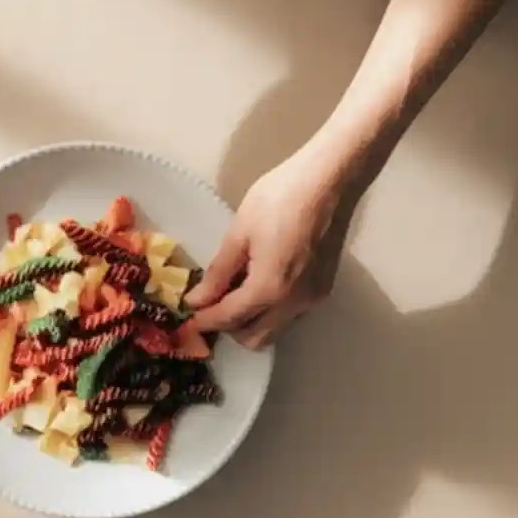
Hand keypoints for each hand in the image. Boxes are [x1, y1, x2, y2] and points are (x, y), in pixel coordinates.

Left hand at [186, 148, 359, 348]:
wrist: (329, 179)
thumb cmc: (279, 198)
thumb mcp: (239, 233)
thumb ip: (218, 273)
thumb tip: (197, 300)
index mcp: (270, 289)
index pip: (230, 318)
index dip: (205, 320)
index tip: (188, 317)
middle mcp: (294, 304)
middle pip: (254, 338)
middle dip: (229, 328)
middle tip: (210, 305)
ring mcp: (313, 299)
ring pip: (274, 330)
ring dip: (250, 322)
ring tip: (233, 293)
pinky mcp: (323, 289)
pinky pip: (290, 315)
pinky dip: (270, 311)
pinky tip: (259, 284)